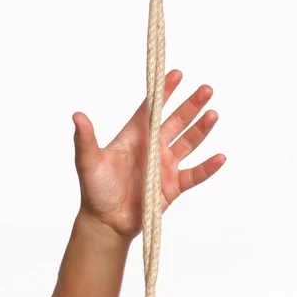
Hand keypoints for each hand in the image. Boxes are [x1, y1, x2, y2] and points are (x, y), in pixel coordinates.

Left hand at [73, 70, 225, 240]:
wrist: (107, 223)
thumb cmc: (95, 191)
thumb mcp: (88, 163)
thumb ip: (85, 139)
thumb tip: (77, 116)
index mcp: (134, 137)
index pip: (152, 109)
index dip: (164, 91)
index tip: (176, 73)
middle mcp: (152, 147)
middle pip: (175, 121)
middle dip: (190, 105)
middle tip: (206, 89)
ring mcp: (165, 166)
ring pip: (188, 143)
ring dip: (201, 129)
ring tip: (213, 114)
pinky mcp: (173, 186)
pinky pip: (195, 175)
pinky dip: (208, 167)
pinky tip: (220, 156)